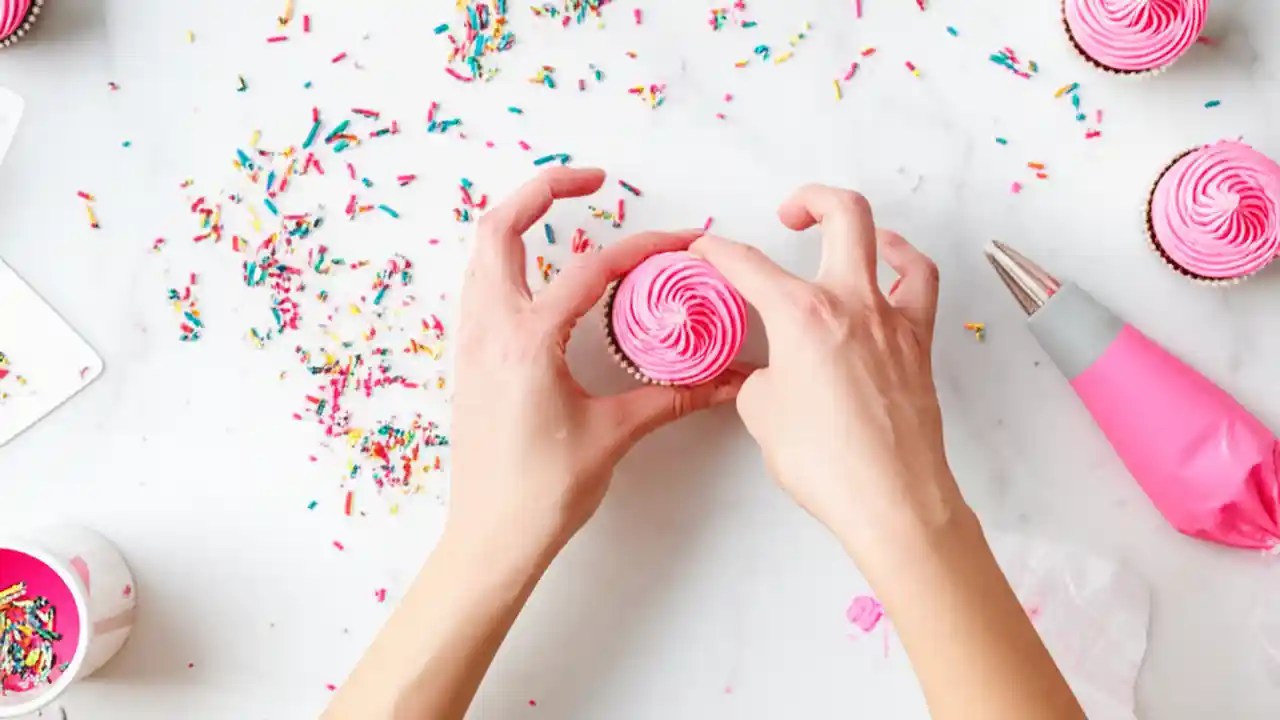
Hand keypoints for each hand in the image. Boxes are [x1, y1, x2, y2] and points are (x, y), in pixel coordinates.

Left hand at [450, 168, 746, 557]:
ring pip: (482, 252)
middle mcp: (489, 329)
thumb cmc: (542, 493)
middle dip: (545, 190)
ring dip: (519, 220)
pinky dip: (507, 259)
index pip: (592, 268)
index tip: (682, 243)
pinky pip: (480, 285)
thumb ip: (671, 398)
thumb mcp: (613, 435)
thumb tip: (725, 381)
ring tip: (568, 213)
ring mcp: (470, 343)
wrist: (489, 538)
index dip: (645, 247)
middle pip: (500, 227)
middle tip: (593, 179)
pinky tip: (543, 276)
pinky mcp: (468, 360)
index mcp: (527, 340)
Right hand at [692, 185, 962, 569]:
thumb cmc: (825, 463)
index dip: (718, 252)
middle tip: (786, 215)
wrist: (892, 499)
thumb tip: (770, 370)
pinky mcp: (919, 344)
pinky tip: (891, 267)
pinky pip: (920, 285)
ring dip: (861, 226)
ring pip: (889, 242)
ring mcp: (892, 320)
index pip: (748, 265)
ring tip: (840, 232)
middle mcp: (851, 303)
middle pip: (841, 215)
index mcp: (801, 315)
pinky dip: (906, 264)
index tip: (706, 250)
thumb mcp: (763, 414)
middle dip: (808, 200)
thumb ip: (760, 377)